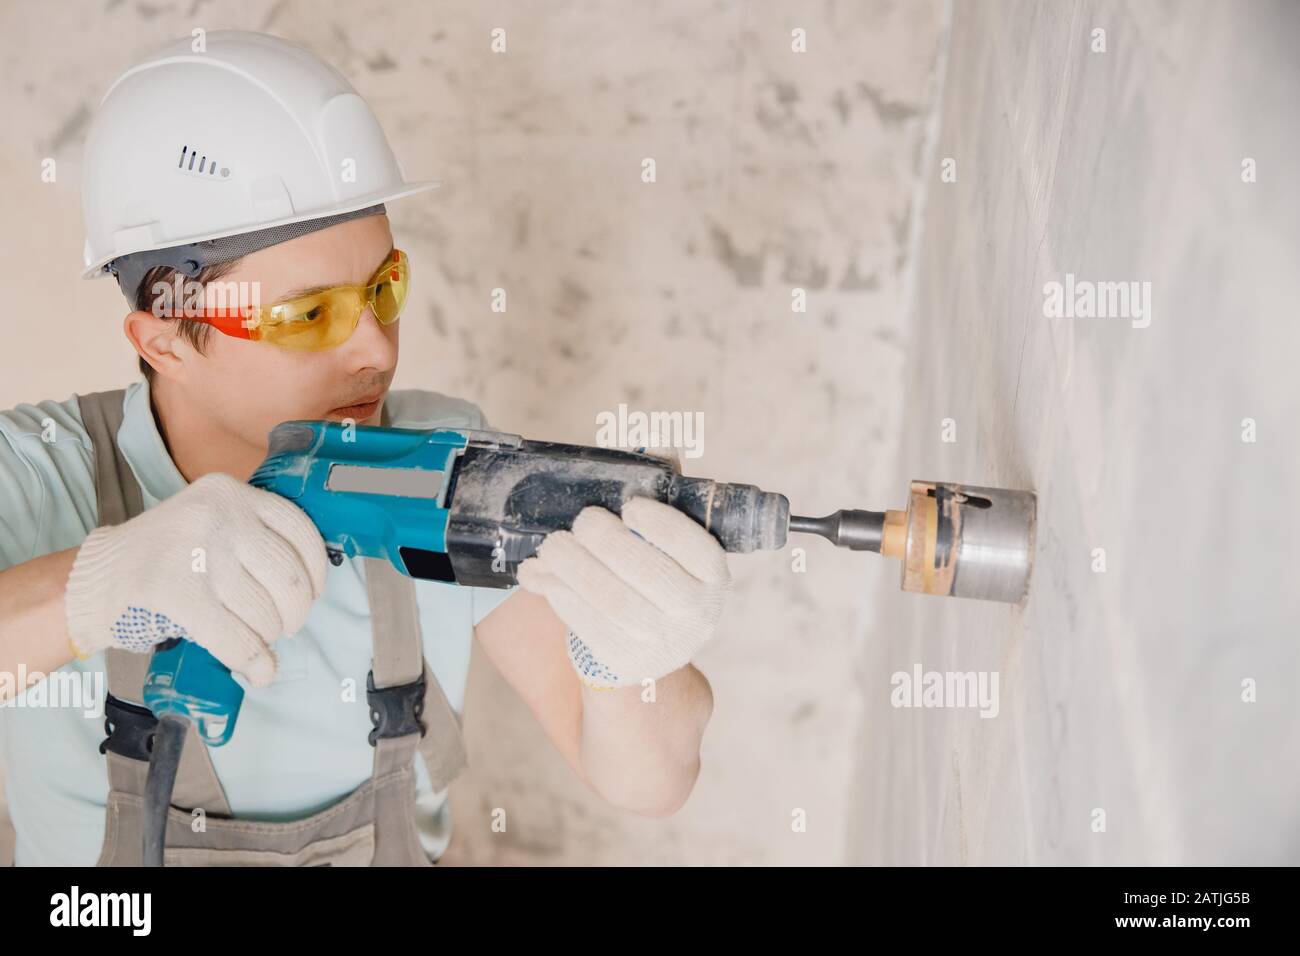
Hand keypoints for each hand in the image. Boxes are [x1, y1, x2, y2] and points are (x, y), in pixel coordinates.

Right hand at [64, 472, 327, 687]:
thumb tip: (309, 583)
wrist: (93, 579)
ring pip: (264, 611)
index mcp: (231, 492)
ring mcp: (197, 551)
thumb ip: (253, 536)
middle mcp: (218, 515)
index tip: (313, 592)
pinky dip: (253, 661)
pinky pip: (235, 638)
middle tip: (284, 626)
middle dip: (295, 613)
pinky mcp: (177, 592)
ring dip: (269, 638)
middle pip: (288, 576)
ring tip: (258, 640)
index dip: (315, 571)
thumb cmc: (164, 557)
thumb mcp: (209, 522)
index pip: (300, 531)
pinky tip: (258, 671)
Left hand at [516, 497, 732, 688]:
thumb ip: (665, 493)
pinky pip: (586, 624)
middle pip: (648, 573)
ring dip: (573, 567)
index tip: (630, 506)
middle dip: (606, 541)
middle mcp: (696, 614)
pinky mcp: (624, 661)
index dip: (662, 524)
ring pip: (611, 601)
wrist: (647, 645)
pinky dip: (558, 594)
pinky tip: (539, 575)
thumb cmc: (654, 572)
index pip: (696, 548)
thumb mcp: (668, 540)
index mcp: (713, 576)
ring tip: (551, 546)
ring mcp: (661, 643)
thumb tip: (656, 445)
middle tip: (581, 521)